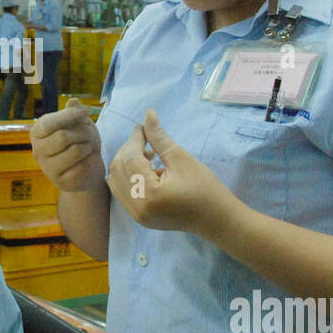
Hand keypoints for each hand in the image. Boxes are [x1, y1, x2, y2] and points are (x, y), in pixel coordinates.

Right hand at [30, 97, 105, 191]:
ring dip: (87, 146)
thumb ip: (73, 112)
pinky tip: (86, 162)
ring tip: (88, 147)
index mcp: (37, 133)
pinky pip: (81, 167)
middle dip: (82, 132)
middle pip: (63, 137)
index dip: (69, 115)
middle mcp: (37, 151)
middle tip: (89, 134)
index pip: (49, 123)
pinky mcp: (61, 182)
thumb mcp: (77, 123)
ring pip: (74, 151)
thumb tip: (73, 101)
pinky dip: (89, 162)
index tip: (86, 112)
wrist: (87, 170)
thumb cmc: (80, 142)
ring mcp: (47, 168)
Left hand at [106, 109, 240, 237]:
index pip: (130, 158)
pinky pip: (121, 192)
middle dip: (128, 149)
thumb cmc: (205, 188)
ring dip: (125, 163)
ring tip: (147, 155)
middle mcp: (137, 207)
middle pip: (118, 169)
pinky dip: (127, 176)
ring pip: (116, 180)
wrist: (216, 219)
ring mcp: (136, 215)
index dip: (134, 138)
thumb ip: (160, 137)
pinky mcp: (138, 218)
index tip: (142, 126)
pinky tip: (145, 169)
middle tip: (145, 139)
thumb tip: (148, 113)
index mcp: (149, 194)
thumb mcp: (182, 159)